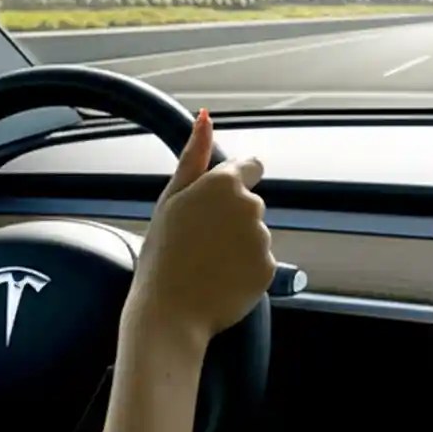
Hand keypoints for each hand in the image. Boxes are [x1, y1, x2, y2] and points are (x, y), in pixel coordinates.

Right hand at [125, 110, 274, 348]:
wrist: (169, 313)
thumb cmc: (162, 255)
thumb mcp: (171, 199)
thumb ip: (194, 156)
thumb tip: (205, 118)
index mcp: (225, 184)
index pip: (251, 166)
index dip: (233, 182)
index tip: (214, 203)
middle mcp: (251, 207)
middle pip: (250, 204)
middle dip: (231, 216)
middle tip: (199, 239)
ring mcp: (263, 240)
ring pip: (254, 234)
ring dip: (237, 244)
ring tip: (205, 262)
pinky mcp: (270, 270)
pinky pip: (260, 262)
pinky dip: (244, 269)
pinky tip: (219, 278)